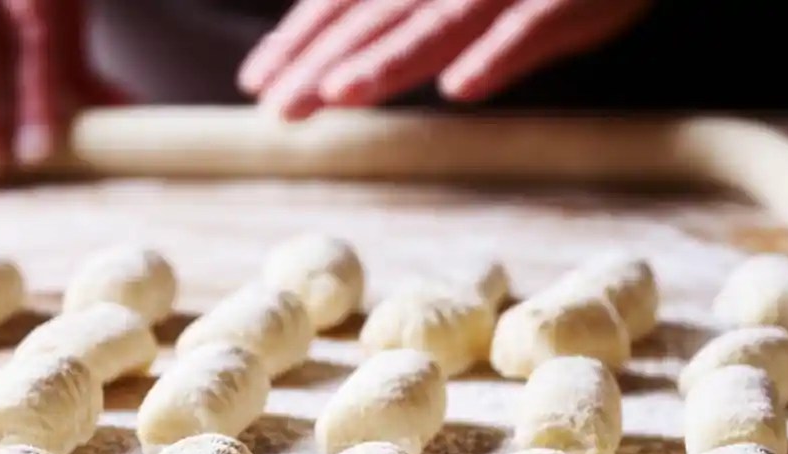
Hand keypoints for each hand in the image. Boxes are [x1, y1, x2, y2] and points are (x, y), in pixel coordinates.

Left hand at [238, 0, 650, 120]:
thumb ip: (419, 8)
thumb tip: (367, 57)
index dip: (302, 37)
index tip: (259, 80)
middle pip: (378, 14)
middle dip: (322, 61)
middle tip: (278, 110)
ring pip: (441, 21)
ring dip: (389, 59)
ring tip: (340, 94)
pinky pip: (528, 27)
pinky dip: (497, 55)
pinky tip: (462, 88)